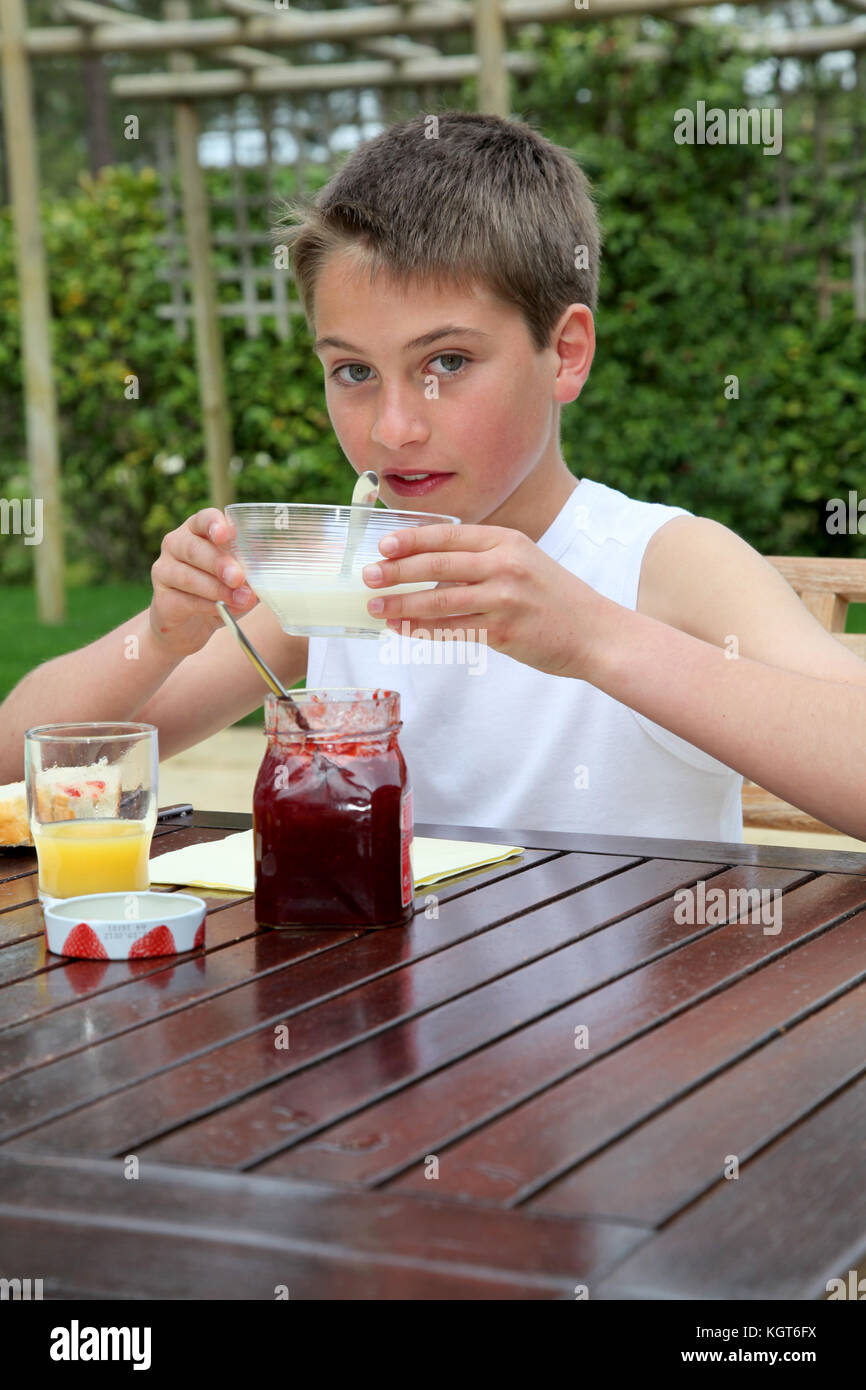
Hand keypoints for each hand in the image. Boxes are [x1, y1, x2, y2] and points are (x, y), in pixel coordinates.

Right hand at [149, 507, 256, 658]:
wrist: (190, 626)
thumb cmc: (219, 593)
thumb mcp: (239, 579)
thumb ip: (251, 574)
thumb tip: (266, 578)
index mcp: (197, 531)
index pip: (203, 519)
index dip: (214, 524)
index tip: (227, 535)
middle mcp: (176, 545)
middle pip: (194, 548)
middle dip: (219, 563)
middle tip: (239, 577)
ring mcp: (164, 570)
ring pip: (188, 576)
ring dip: (217, 589)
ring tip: (241, 599)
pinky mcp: (162, 599)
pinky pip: (185, 600)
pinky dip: (207, 606)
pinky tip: (223, 611)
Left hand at [362, 522, 606, 677]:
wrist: (595, 633)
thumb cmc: (553, 598)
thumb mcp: (523, 561)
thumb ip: (483, 558)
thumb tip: (427, 563)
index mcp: (507, 540)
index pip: (448, 534)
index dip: (411, 539)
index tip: (383, 545)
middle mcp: (505, 564)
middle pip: (437, 564)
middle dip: (397, 571)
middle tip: (368, 577)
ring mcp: (504, 598)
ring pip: (439, 599)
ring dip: (402, 603)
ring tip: (376, 608)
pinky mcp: (503, 631)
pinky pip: (452, 629)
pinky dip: (423, 629)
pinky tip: (403, 629)